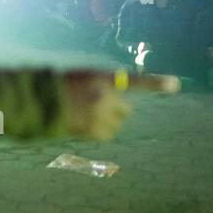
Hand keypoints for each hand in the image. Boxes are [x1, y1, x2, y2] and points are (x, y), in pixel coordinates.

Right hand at [63, 69, 179, 139]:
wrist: (36, 102)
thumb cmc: (59, 87)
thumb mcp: (82, 78)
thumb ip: (102, 86)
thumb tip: (119, 102)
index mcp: (101, 78)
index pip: (134, 80)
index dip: (156, 84)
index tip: (176, 85)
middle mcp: (103, 96)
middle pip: (127, 109)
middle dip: (118, 111)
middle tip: (101, 108)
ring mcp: (98, 114)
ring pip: (117, 123)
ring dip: (108, 122)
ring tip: (87, 116)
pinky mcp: (91, 130)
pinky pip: (107, 134)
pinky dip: (100, 132)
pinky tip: (85, 125)